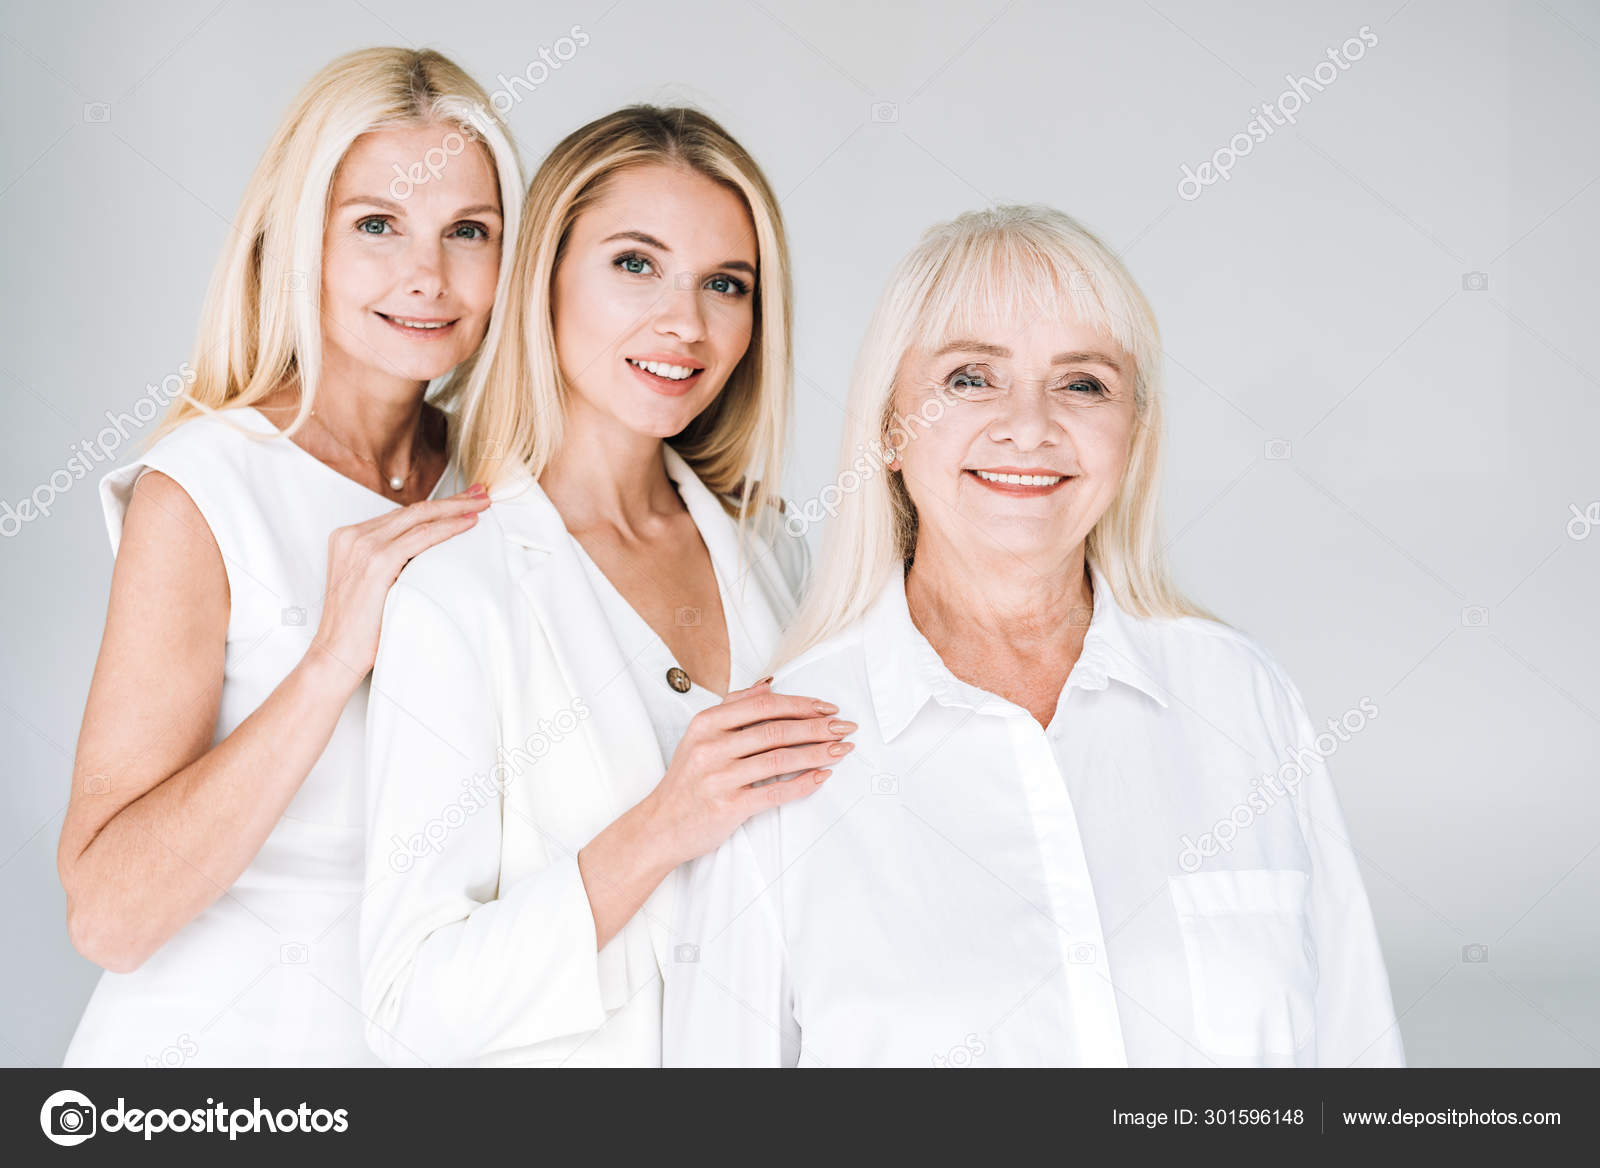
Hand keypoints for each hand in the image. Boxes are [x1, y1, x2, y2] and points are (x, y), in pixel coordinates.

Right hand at [305, 484, 491, 684]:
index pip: (401, 515)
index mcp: (349, 537)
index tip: (463, 500)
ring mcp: (362, 545)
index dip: (435, 506)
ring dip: (455, 509)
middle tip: (481, 494)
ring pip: (419, 517)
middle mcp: (353, 535)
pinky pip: (420, 537)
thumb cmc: (360, 626)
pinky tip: (468, 523)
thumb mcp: (373, 582)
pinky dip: (448, 527)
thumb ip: (391, 560)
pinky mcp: (376, 561)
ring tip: (482, 505)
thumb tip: (430, 549)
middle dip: (452, 500)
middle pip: (412, 510)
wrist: (337, 653)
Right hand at [644, 679, 855, 864]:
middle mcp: (711, 747)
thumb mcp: (700, 735)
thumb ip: (733, 707)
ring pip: (780, 760)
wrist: (660, 826)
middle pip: (776, 731)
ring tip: (841, 750)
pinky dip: (802, 784)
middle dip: (817, 727)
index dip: (801, 705)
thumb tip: (769, 685)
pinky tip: (822, 777)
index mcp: (706, 723)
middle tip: (845, 728)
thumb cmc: (686, 780)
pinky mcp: (728, 807)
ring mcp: (719, 777)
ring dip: (817, 753)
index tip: (828, 708)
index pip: (764, 706)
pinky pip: (775, 793)